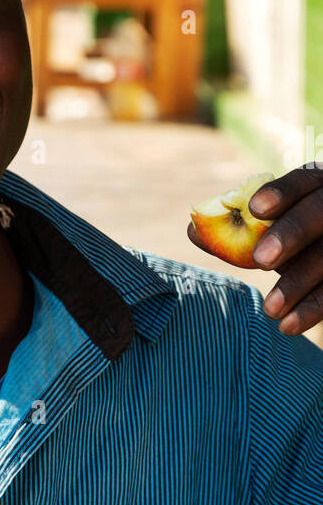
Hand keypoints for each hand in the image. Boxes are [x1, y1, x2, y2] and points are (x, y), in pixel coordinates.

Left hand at [232, 168, 322, 332]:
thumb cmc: (292, 240)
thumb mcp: (268, 232)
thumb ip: (233, 229)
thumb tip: (193, 229)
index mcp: (318, 184)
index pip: (304, 179)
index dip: (282, 191)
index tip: (254, 208)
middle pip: (320, 211)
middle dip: (291, 233)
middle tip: (261, 260)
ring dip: (299, 282)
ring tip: (270, 309)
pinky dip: (314, 308)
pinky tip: (289, 325)